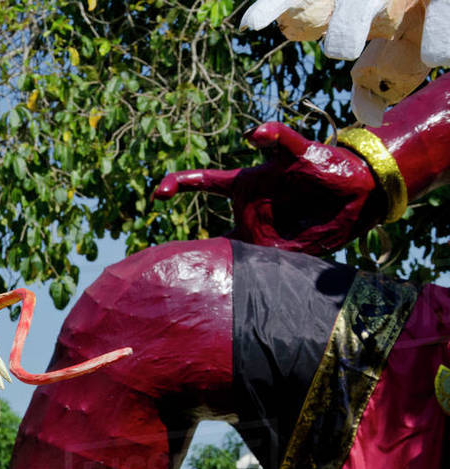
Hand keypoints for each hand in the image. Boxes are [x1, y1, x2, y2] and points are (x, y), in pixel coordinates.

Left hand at [154, 122, 386, 254]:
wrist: (358, 199)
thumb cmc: (315, 224)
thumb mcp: (282, 250)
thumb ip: (255, 262)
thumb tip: (230, 285)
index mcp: (245, 204)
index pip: (206, 196)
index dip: (181, 190)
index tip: (156, 194)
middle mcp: (253, 185)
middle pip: (213, 183)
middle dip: (186, 183)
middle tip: (160, 193)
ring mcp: (273, 170)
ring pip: (249, 164)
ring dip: (244, 165)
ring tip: (256, 158)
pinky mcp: (298, 156)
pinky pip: (283, 142)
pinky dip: (270, 136)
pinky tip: (256, 136)